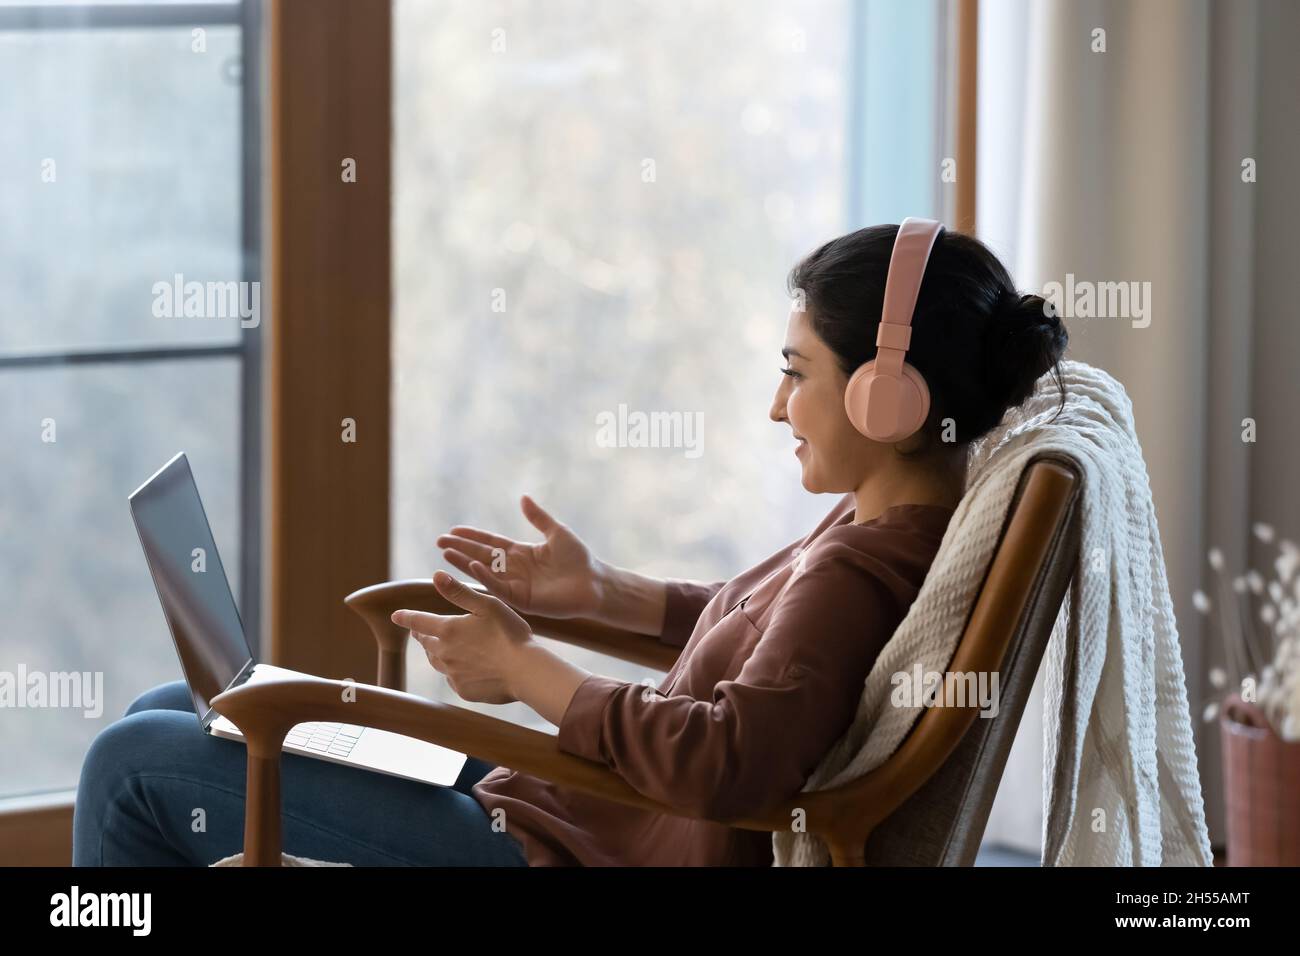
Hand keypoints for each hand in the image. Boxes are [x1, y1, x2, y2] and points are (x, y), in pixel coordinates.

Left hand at [392, 571, 534, 705]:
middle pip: (426, 644)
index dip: (406, 617)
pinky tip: (463, 669)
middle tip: (420, 632)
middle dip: (422, 636)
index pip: (419, 622)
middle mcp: (445, 653)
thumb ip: (459, 592)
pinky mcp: (464, 691)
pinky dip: (454, 672)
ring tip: (437, 649)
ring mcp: (453, 674)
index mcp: (448, 630)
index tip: (395, 616)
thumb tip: (436, 575)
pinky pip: (453, 679)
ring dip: (435, 653)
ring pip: (437, 662)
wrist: (525, 672)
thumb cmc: (509, 633)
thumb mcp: (487, 605)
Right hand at [435, 494, 604, 618]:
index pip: (491, 543)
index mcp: (521, 553)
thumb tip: (523, 498)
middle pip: (482, 556)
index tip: (453, 530)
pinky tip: (471, 566)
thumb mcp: (556, 532)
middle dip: (461, 548)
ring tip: (446, 553)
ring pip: (485, 572)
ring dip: (465, 562)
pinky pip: (498, 587)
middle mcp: (514, 569)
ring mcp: (516, 584)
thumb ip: (538, 518)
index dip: (473, 536)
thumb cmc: (579, 559)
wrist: (594, 583)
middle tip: (440, 541)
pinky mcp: (521, 599)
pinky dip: (484, 577)